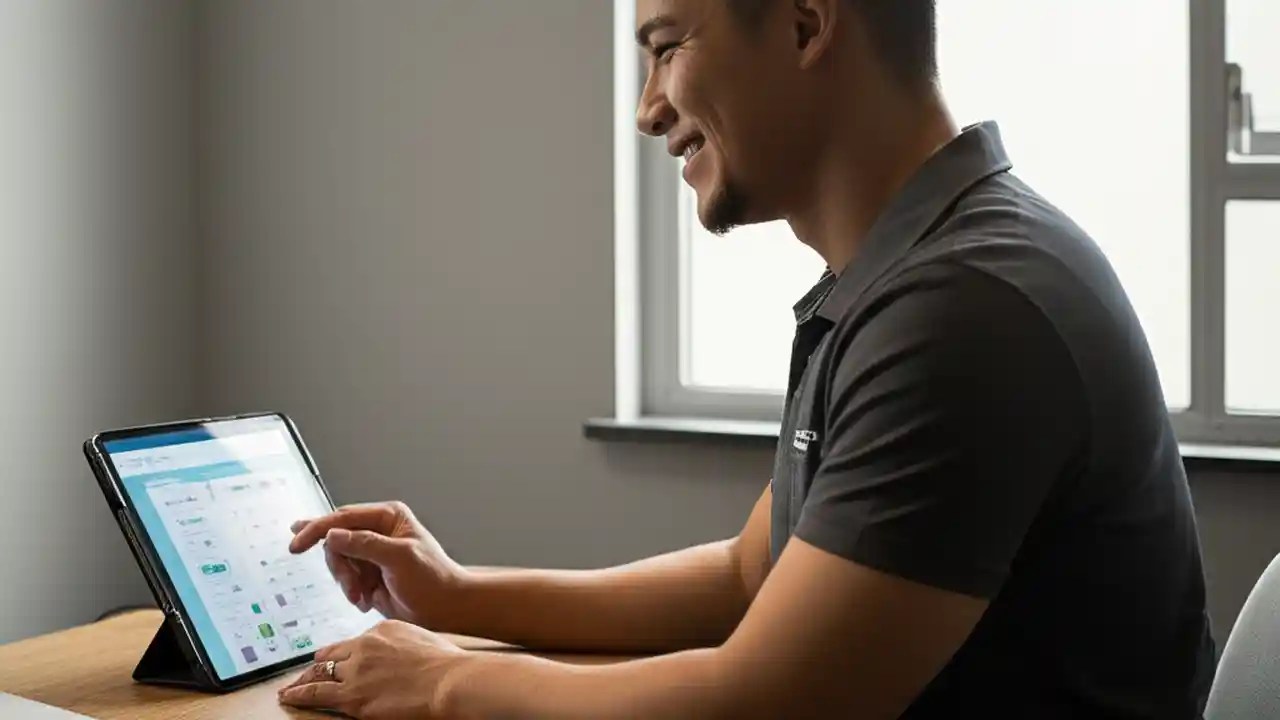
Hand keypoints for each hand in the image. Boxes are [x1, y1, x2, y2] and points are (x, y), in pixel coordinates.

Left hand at [278, 619, 465, 718]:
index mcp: (382, 630)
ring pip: (319, 673)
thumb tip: (400, 653)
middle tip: (306, 671)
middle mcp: (364, 646)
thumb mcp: (422, 640)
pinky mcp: (352, 696)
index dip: (340, 652)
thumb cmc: (446, 664)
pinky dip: (299, 695)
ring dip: (303, 681)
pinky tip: (289, 697)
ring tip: (290, 688)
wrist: (449, 681)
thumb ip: (403, 643)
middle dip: (318, 664)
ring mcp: (356, 671)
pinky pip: (316, 694)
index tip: (333, 657)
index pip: (353, 642)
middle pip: (332, 655)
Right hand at [290, 501, 467, 627]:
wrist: (445, 609)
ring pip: (337, 561)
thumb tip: (331, 535)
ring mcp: (371, 553)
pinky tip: (366, 600)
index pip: (342, 517)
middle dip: (339, 566)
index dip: (316, 529)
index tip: (296, 546)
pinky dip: (350, 591)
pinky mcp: (368, 573)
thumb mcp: (400, 558)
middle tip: (351, 587)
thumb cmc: (432, 579)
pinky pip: (344, 578)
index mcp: (388, 517)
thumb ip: (365, 544)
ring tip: (361, 597)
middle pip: (335, 540)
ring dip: (345, 582)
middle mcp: (377, 530)